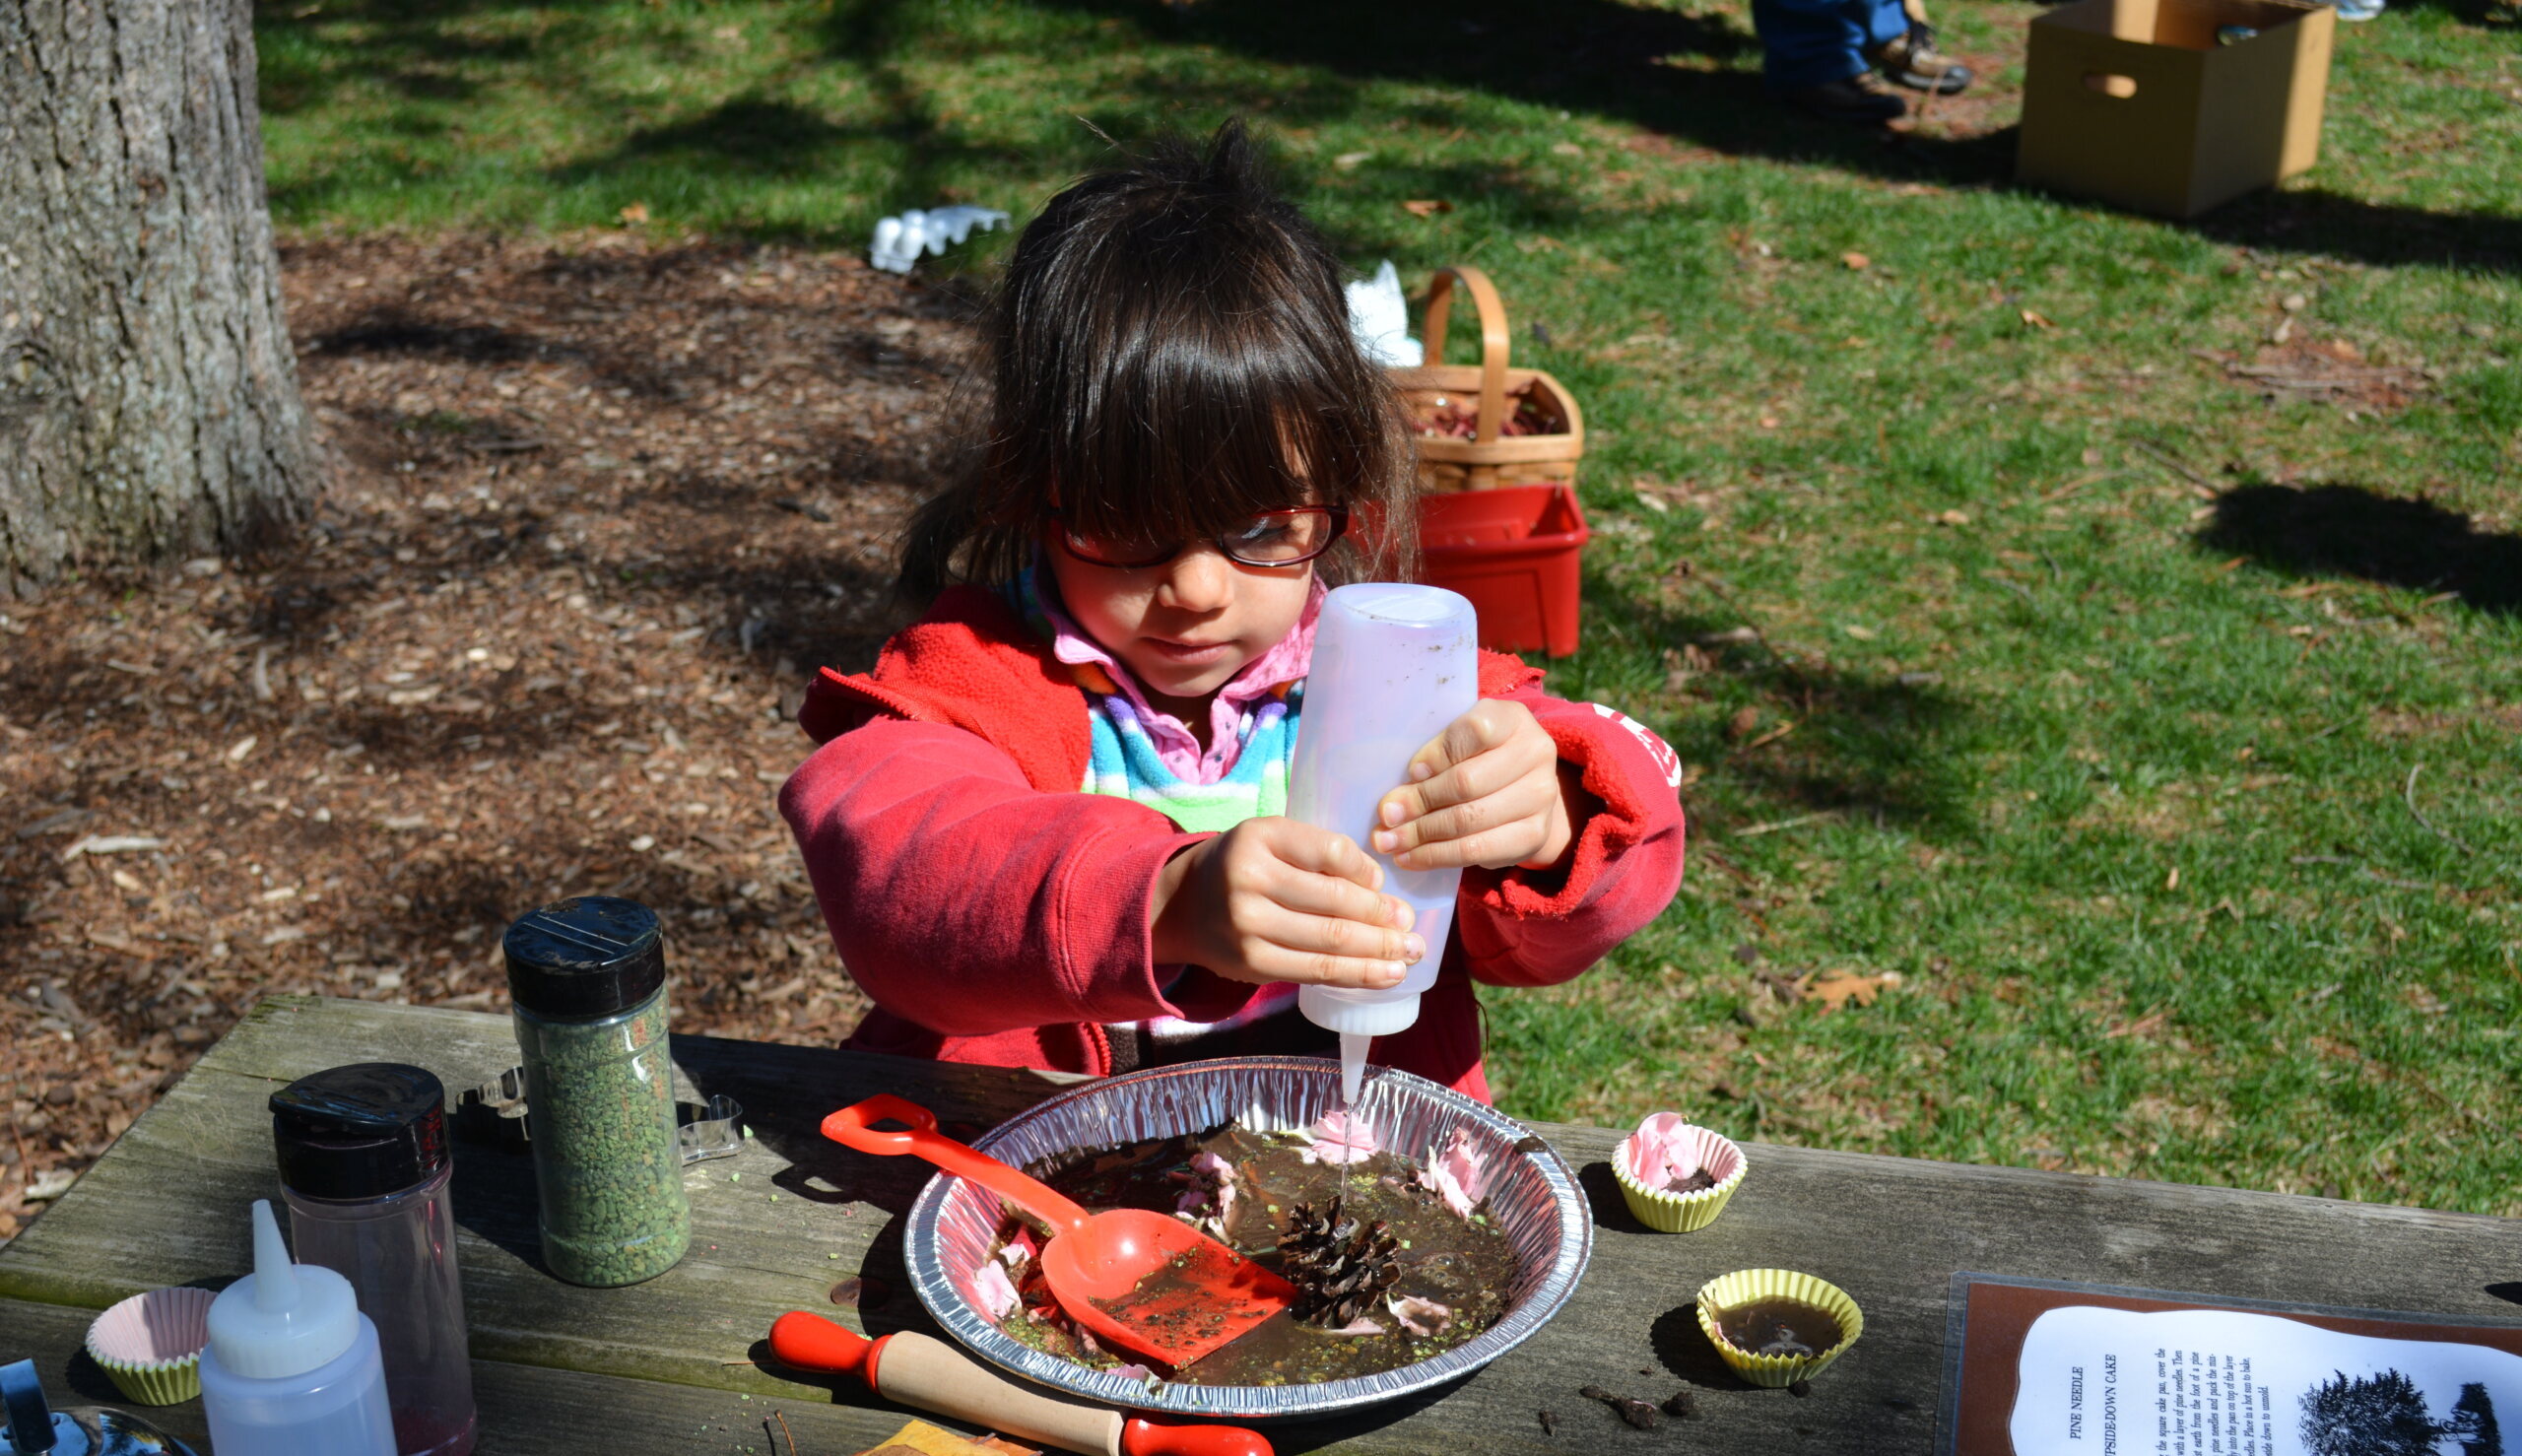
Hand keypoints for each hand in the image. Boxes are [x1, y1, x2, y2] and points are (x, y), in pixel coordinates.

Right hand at [1148, 817, 1424, 988]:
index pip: (1331, 852)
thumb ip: (1317, 853)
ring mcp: (1248, 926)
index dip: (1366, 871)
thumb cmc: (1242, 866)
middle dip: (1382, 917)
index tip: (1383, 885)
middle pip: (1334, 901)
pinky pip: (1315, 971)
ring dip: (1379, 951)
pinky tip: (1385, 974)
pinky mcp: (1252, 964)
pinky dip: (1356, 974)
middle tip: (1411, 924)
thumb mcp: (1271, 839)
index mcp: (1260, 836)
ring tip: (1410, 953)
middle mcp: (1249, 879)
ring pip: (1329, 942)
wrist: (1183, 905)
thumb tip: (1378, 887)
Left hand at [1372, 700, 1575, 871]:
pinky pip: (1477, 850)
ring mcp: (1541, 796)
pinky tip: (1411, 858)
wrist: (1524, 789)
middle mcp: (1535, 753)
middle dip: (1419, 803)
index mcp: (1513, 719)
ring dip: (1422, 835)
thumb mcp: (1460, 742)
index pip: (1474, 731)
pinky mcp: (1534, 835)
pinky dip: (1437, 857)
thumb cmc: (1479, 757)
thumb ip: (1432, 760)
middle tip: (1387, 817)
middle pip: (1466, 782)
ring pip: (1468, 820)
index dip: (1438, 754)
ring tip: (1390, 841)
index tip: (1411, 772)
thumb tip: (1393, 805)